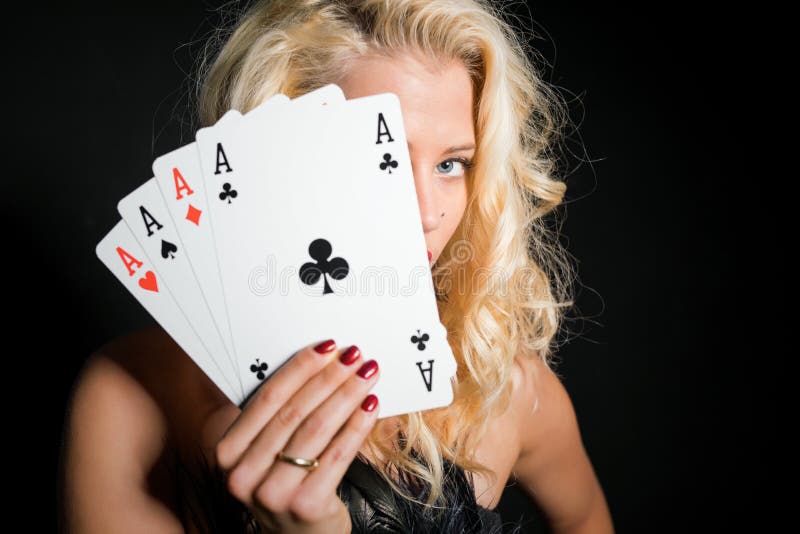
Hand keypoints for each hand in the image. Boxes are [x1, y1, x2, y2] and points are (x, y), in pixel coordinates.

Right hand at [215, 340, 380, 533]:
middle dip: (328, 377)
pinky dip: (357, 426)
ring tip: (367, 375)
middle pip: (293, 411)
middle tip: (354, 354)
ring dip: (346, 395)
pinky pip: (337, 455)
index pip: (267, 398)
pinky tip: (371, 407)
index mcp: (227, 451)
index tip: (326, 346)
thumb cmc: (285, 481)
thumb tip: (319, 361)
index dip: (299, 368)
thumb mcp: (267, 451)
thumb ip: (278, 415)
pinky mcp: (305, 506)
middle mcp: (242, 474)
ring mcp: (272, 493)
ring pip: (316, 430)